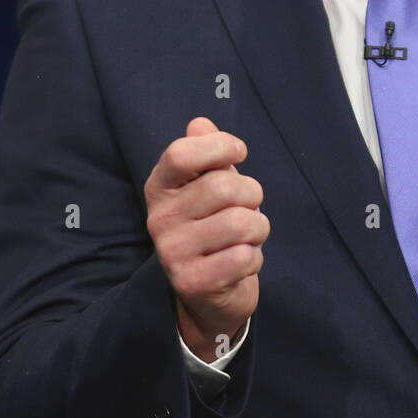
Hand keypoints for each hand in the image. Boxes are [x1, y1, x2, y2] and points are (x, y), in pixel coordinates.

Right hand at [145, 116, 267, 362]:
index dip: (220, 146)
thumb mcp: (208, 185)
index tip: (239, 152)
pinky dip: (255, 257)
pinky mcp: (193, 282)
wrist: (207, 294)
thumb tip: (200, 124)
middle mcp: (159, 219)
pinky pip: (244, 256)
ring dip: (258, 228)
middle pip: (223, 187)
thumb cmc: (213, 226)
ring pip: (240, 223)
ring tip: (248, 235)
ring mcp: (173, 253)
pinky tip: (241, 261)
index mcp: (160, 188)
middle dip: (252, 194)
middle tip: (249, 207)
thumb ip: (206, 152)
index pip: (181, 153)